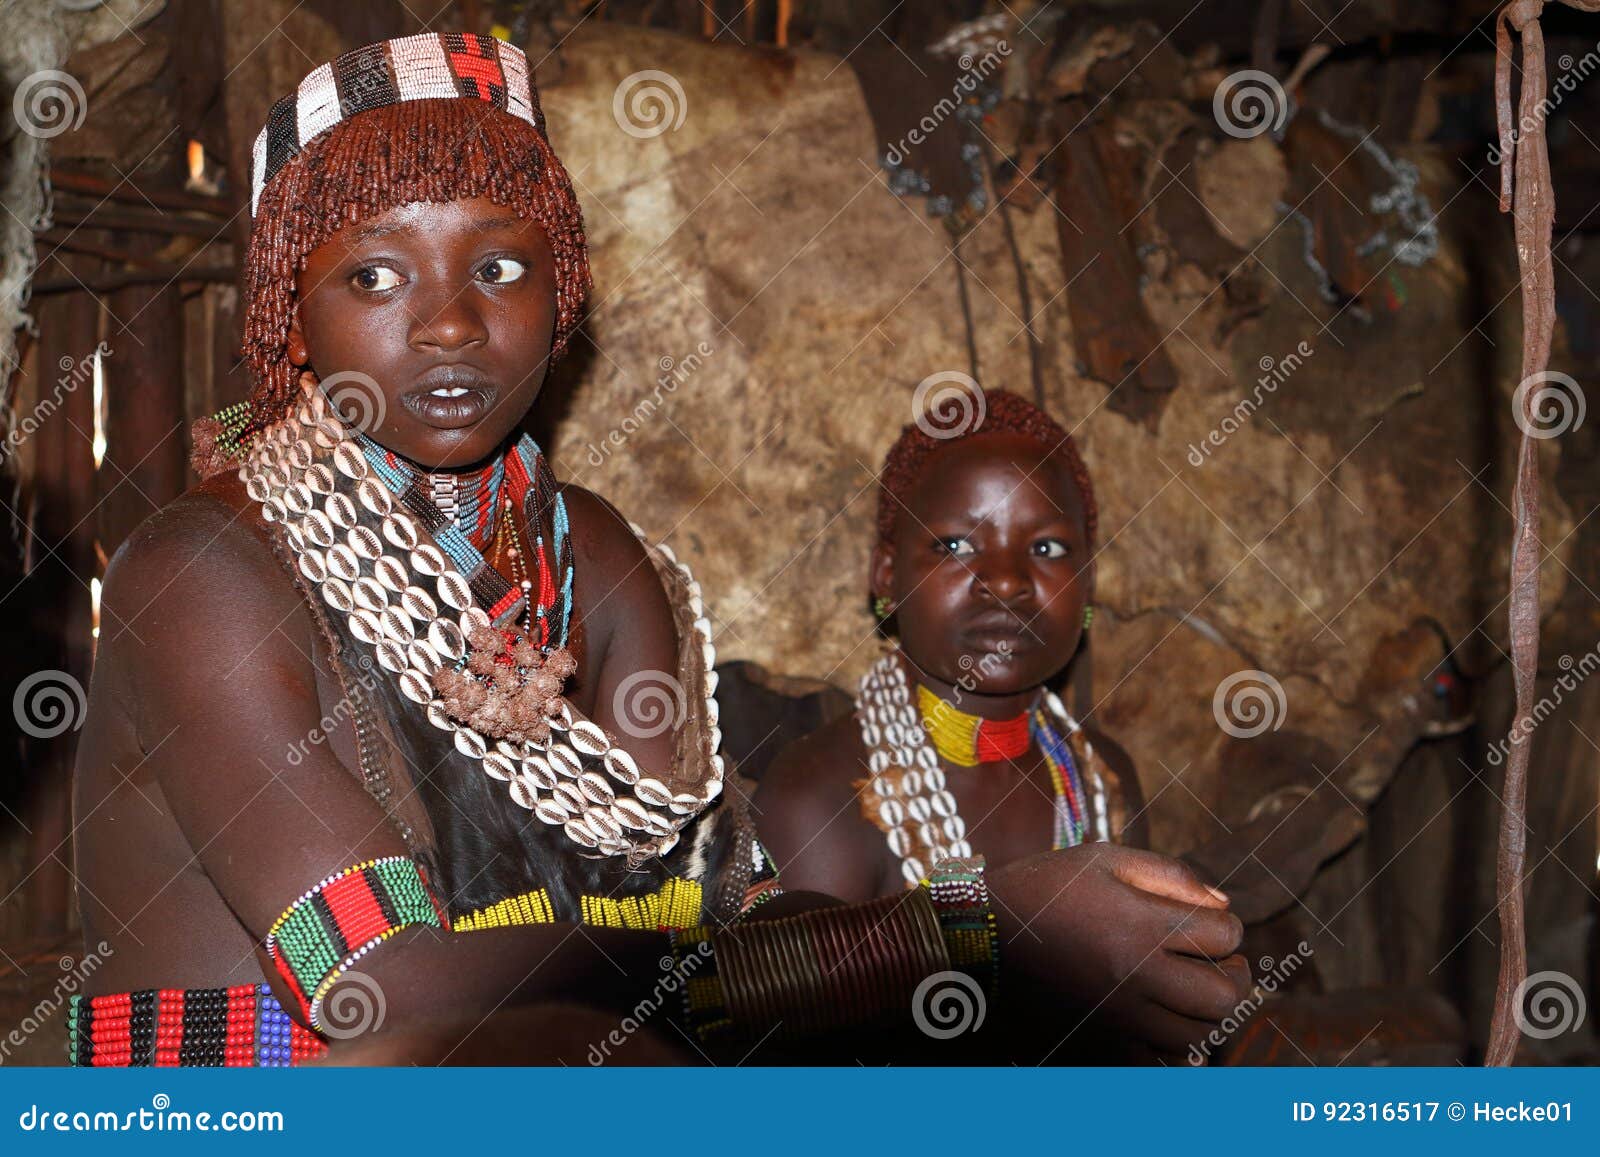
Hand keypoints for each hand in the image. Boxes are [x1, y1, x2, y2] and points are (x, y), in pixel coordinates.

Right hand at [987, 843, 1250, 1061]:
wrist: (975, 942)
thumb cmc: (1039, 891)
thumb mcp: (1100, 860)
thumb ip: (1168, 873)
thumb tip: (1221, 902)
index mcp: (1141, 923)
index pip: (1226, 934)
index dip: (1223, 925)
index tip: (1202, 923)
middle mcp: (1138, 976)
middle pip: (1225, 994)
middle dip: (1231, 975)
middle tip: (1214, 964)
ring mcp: (1121, 1019)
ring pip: (1201, 1035)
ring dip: (1207, 1015)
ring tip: (1190, 993)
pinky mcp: (1102, 1048)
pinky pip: (1162, 1068)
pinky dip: (1176, 1053)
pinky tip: (1166, 1029)